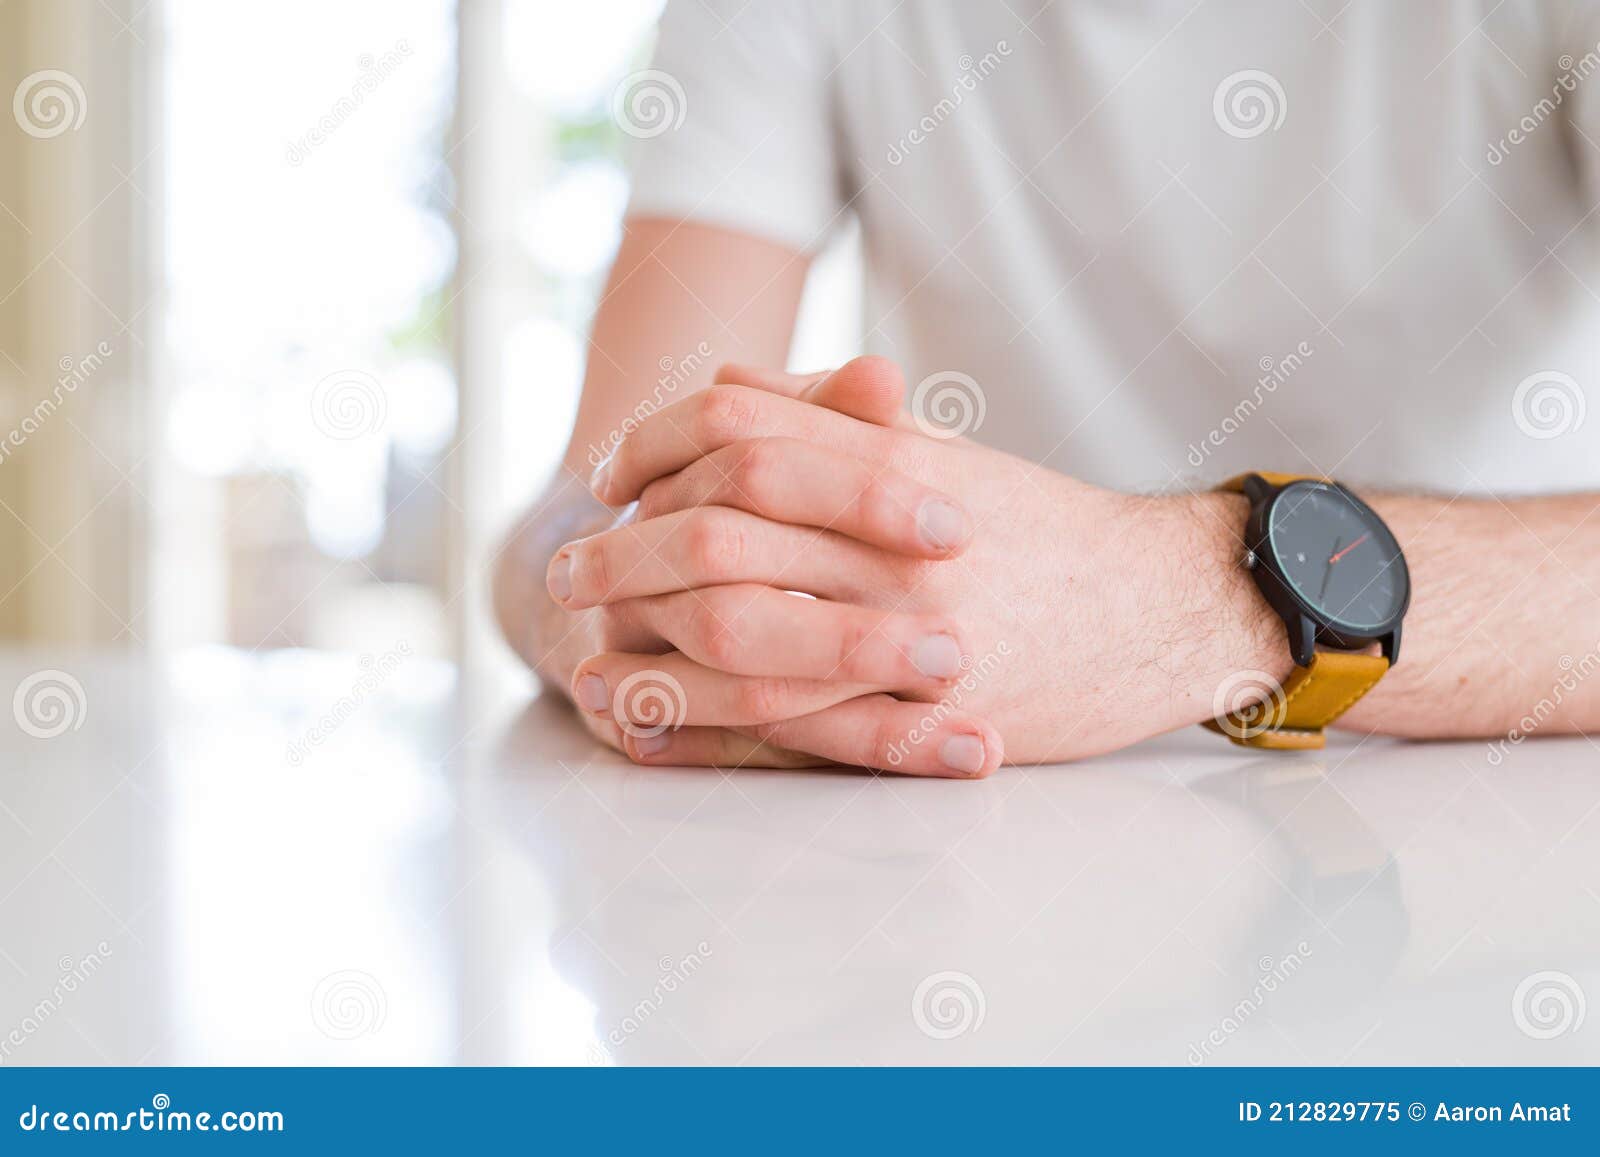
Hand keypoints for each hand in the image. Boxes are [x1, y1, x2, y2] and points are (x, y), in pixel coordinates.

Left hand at [554, 357, 1282, 767]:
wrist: (1158, 606)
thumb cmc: (1041, 529)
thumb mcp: (941, 455)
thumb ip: (830, 418)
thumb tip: (720, 381)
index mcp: (890, 456)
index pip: (736, 425)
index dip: (653, 442)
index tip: (608, 475)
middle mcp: (891, 533)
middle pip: (717, 524)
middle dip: (625, 551)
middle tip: (571, 572)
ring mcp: (910, 622)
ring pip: (740, 626)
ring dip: (648, 647)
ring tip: (589, 664)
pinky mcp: (929, 709)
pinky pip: (796, 720)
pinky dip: (710, 727)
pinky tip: (657, 731)